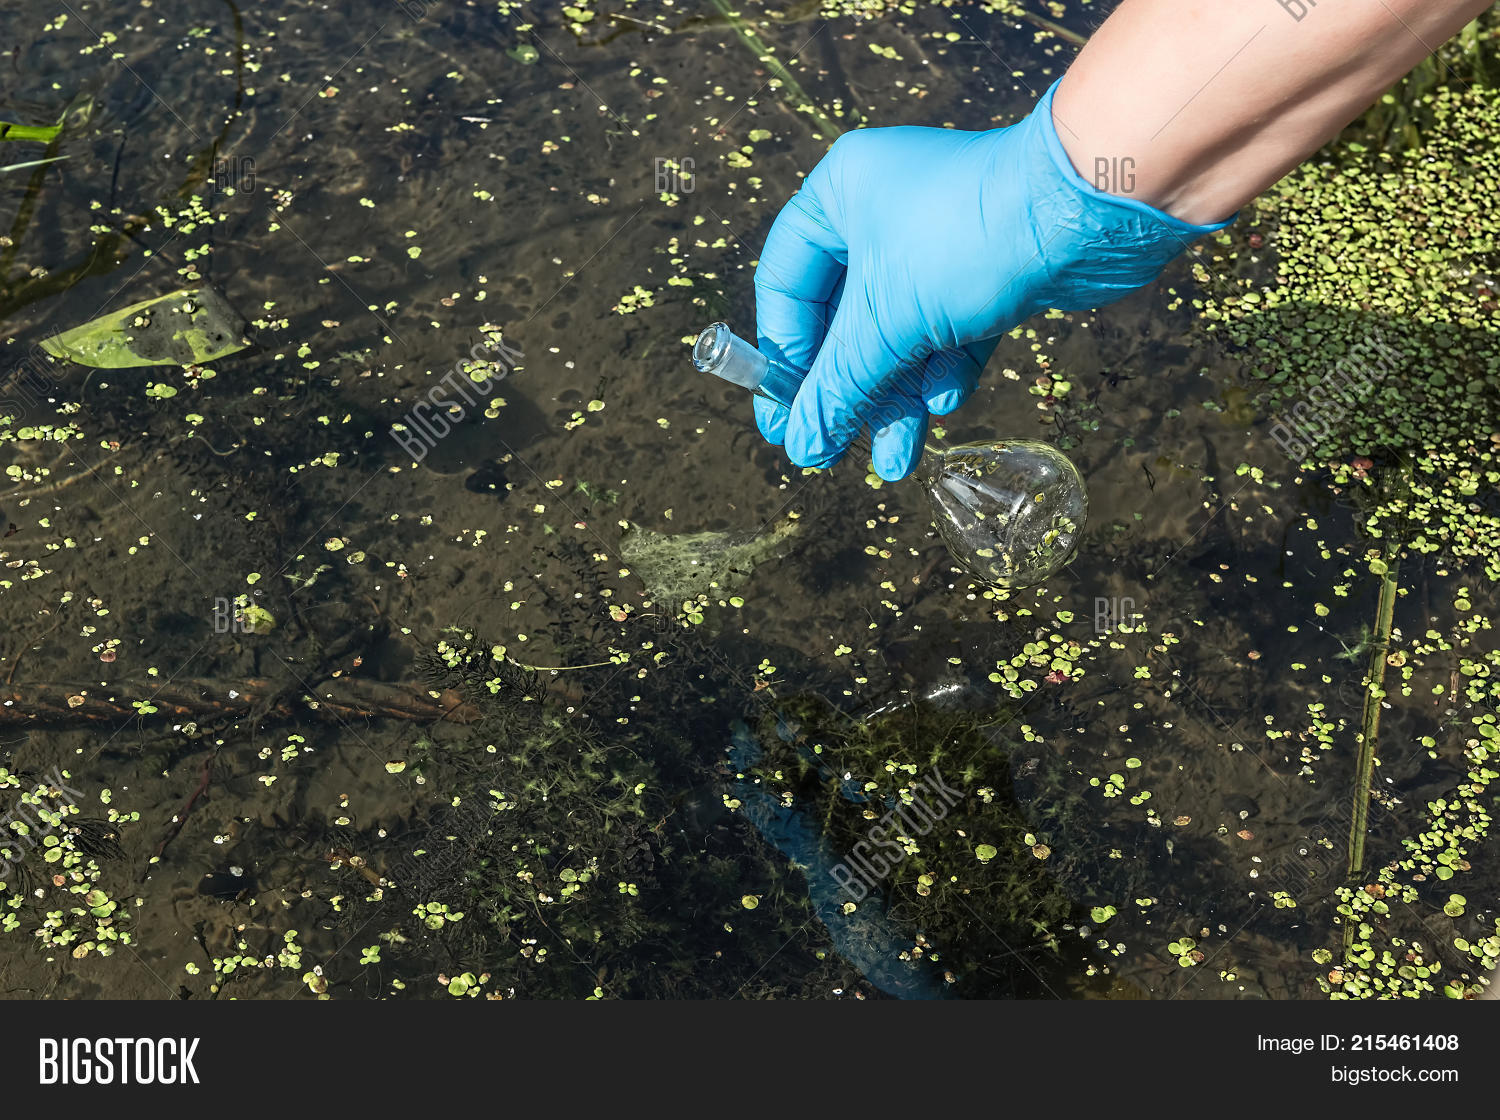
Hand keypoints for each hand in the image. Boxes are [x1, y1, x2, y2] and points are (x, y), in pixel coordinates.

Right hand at [752, 79, 1232, 479]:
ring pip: (899, 333)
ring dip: (895, 398)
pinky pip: (948, 331)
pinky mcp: (988, 270)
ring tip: (894, 462)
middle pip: (843, 318)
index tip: (785, 414)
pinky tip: (946, 404)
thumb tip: (800, 446)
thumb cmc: (966, 241)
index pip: (785, 284)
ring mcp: (939, 242)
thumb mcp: (886, 322)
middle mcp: (884, 212)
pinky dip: (943, 371)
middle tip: (826, 452)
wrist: (1087, 209)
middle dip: (846, 390)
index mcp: (840, 196)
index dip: (784, 354)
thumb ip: (837, 386)